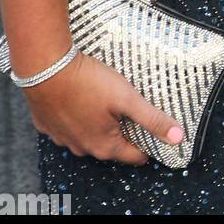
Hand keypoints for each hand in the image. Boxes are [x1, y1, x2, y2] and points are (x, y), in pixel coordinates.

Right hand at [23, 51, 184, 163]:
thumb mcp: (127, 99)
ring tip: (110, 105)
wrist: (46, 68)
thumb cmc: (88, 82)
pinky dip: (78, 117)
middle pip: (112, 145)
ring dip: (100, 124)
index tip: (157, 132)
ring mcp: (63, 137)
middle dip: (125, 132)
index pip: (135, 155)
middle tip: (135, 113)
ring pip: (88, 136)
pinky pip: (68, 126)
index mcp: (104, 145)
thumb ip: (152, 118)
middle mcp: (82, 147)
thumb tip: (178, 137)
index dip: (149, 144)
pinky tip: (83, 101)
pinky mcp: (48, 124)